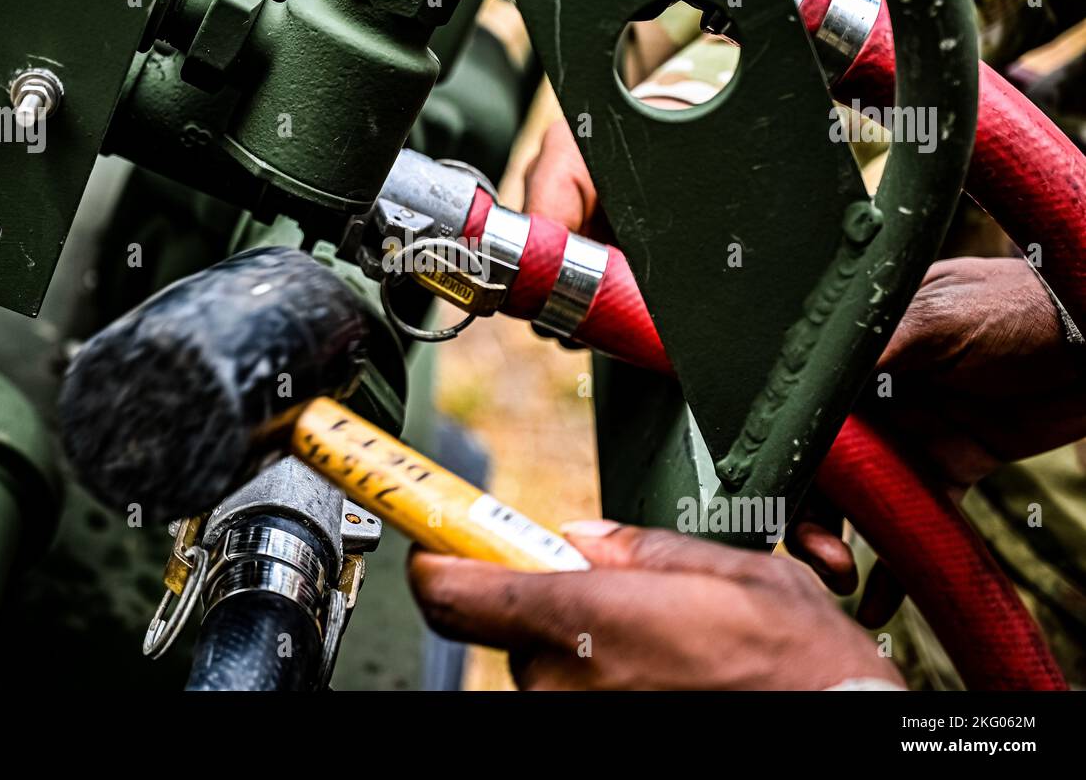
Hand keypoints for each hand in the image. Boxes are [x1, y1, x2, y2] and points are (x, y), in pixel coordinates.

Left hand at [408, 522, 902, 689]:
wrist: (845, 725)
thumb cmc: (798, 660)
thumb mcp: (730, 568)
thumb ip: (640, 548)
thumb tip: (585, 539)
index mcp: (588, 618)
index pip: (456, 595)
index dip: (436, 563)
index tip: (434, 544)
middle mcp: (570, 680)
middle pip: (516, 626)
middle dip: (555, 603)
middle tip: (617, 594)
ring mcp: (581, 720)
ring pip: (551, 666)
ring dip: (587, 646)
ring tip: (665, 641)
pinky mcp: (599, 741)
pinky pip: (578, 696)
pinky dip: (607, 679)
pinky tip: (668, 673)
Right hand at [789, 255, 1085, 608]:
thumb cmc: (1016, 306)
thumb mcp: (941, 312)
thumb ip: (880, 342)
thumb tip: (822, 372)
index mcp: (858, 356)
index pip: (803, 413)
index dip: (787, 460)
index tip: (782, 501)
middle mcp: (871, 398)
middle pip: (820, 466)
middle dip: (809, 517)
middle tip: (823, 561)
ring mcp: (907, 435)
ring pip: (859, 499)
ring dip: (842, 542)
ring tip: (842, 579)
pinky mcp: (947, 465)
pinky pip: (916, 518)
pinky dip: (897, 560)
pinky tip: (879, 599)